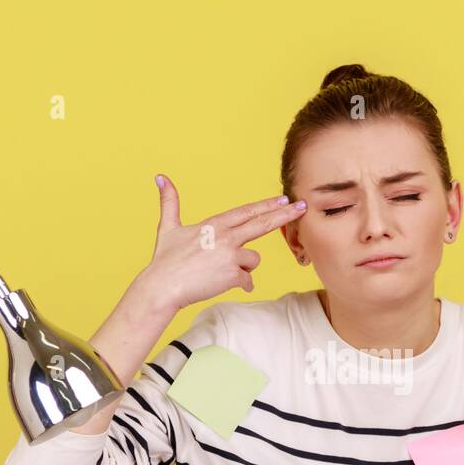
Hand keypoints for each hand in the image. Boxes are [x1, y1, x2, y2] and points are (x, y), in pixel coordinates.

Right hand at [129, 174, 307, 317]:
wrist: (163, 286)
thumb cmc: (165, 260)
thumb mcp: (168, 228)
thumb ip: (170, 202)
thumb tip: (160, 178)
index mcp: (214, 224)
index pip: (247, 212)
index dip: (267, 205)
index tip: (284, 199)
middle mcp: (226, 236)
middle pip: (262, 224)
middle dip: (284, 215)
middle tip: (302, 207)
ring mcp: (231, 255)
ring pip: (253, 260)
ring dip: (243, 268)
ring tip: (220, 271)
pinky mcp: (233, 275)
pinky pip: (247, 280)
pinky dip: (239, 284)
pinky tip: (222, 284)